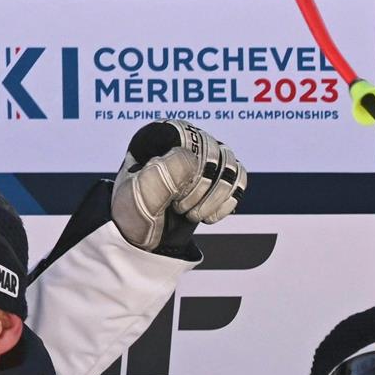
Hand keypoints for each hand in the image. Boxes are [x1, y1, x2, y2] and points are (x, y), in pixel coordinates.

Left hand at [111, 120, 245, 252]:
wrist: (142, 238)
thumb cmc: (135, 210)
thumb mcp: (141, 193)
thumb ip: (164, 172)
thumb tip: (193, 157)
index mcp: (158, 136)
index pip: (187, 137)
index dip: (186, 170)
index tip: (173, 194)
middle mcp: (184, 142)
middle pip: (213, 153)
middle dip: (199, 189)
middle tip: (179, 208)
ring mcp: (204, 159)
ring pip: (230, 167)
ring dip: (214, 198)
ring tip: (191, 214)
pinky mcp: (219, 177)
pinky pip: (239, 181)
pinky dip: (226, 202)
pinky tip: (207, 216)